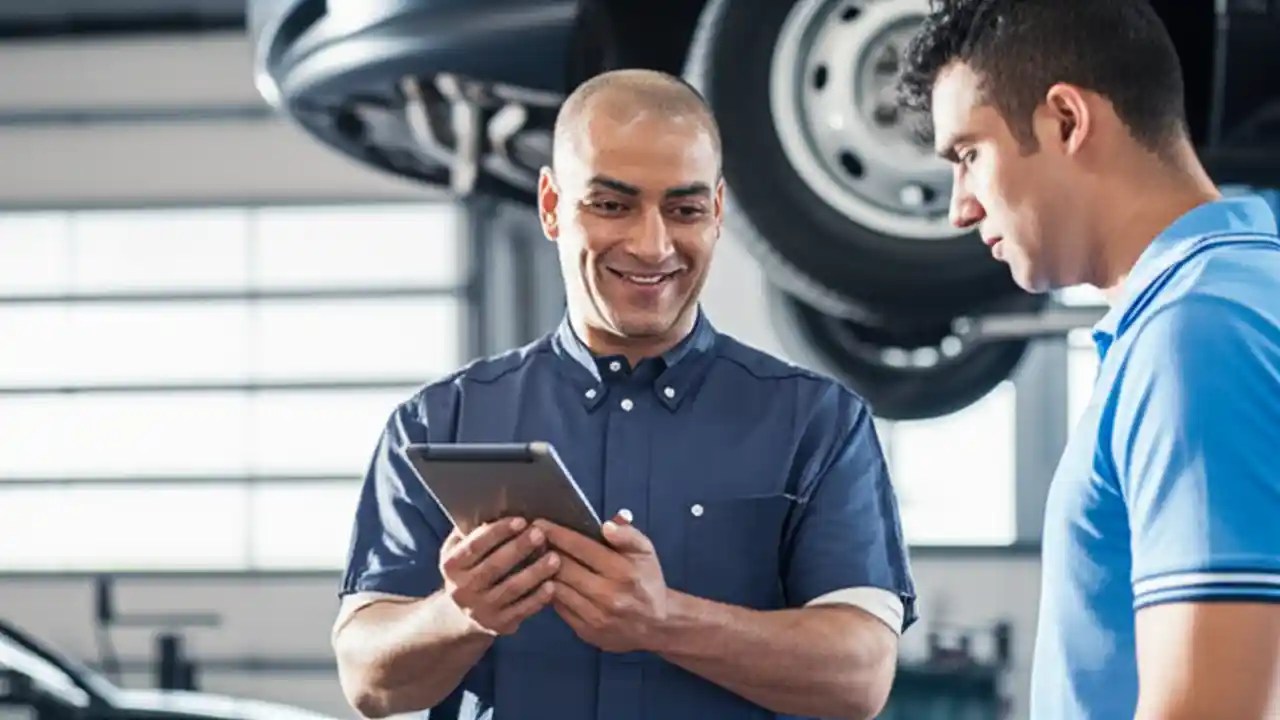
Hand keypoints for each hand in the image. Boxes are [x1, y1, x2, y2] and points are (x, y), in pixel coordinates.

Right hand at [439, 517, 559, 635]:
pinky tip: (554, 585)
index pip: (474, 546)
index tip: (521, 520)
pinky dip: (538, 598)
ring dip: (534, 572)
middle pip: (494, 567)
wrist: (462, 614)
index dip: (498, 532)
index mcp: (451, 566)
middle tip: (540, 533)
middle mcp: (461, 589)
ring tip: (555, 557)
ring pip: (510, 589)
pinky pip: (521, 610)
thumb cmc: (470, 569)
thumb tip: (498, 505)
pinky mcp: (498, 625)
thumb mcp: (461, 551)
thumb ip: (474, 532)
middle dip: (519, 548)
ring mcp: (479, 610)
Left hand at [536, 514, 669, 653]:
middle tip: (530, 539)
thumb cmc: (648, 581)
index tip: (539, 523)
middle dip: (544, 550)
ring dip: (543, 573)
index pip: (580, 547)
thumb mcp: (646, 552)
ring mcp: (595, 616)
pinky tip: (547, 582)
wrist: (657, 625)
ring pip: (556, 589)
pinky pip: (559, 608)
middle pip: (562, 568)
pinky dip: (550, 593)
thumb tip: (606, 525)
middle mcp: (607, 595)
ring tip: (534, 558)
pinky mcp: (586, 631)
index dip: (556, 534)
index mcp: (622, 571)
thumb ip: (628, 534)